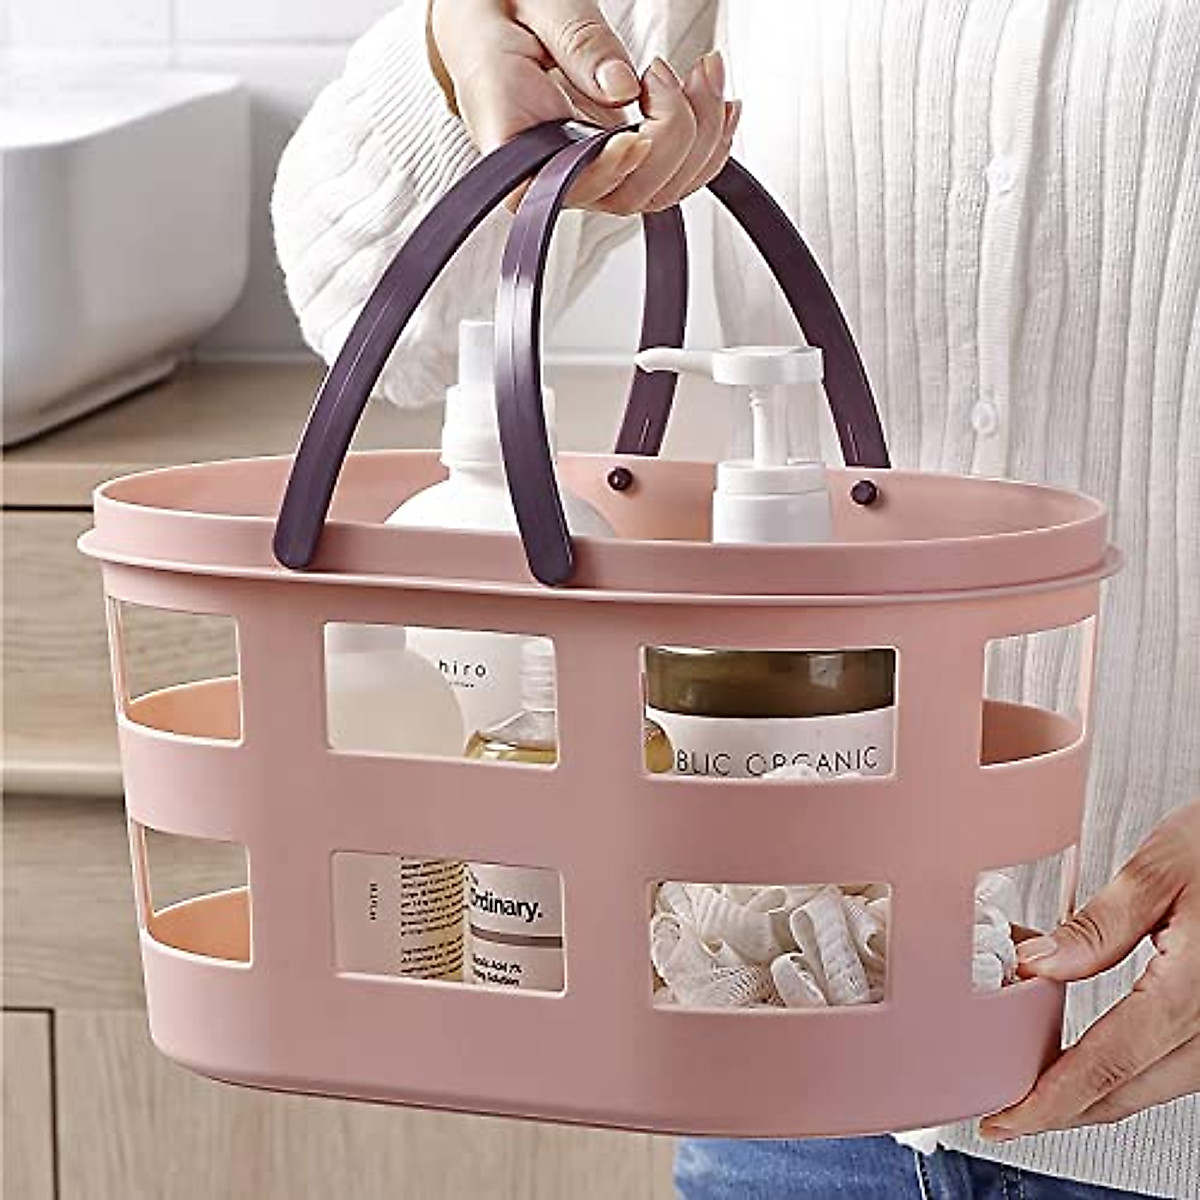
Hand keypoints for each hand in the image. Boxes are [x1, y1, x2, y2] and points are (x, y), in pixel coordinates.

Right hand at [428, 0, 737, 211]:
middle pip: (630, 193)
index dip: (612, 168)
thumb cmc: (498, 17)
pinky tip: (717, 104)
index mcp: (514, 151)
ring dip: (701, 136)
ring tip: (705, 72)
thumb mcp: (530, 5)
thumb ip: (575, 41)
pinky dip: (708, 146)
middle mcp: (553, 178)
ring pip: (661, 191)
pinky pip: (671, 179)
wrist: (491, 25)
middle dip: (673, 133)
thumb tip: (620, 88)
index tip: (636, 132)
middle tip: (670, 69)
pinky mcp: (617, 166)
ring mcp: (590, 177)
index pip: (568, 187)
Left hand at [981, 800, 1199, 1139]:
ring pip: (1156, 1086)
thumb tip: (1036, 966)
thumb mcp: (1158, 869)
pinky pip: (1177, 1065)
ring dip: (1096, 1093)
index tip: (1006, 1119)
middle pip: (1130, 1090)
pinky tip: (1094, 1059)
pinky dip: (1129, 1070)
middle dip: (1063, 1109)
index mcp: (1194, 989)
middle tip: (1006, 1112)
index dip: (1051, 1101)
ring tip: (1038, 1087)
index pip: (1108, 1063)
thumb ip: (1098, 926)